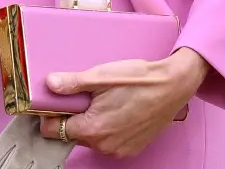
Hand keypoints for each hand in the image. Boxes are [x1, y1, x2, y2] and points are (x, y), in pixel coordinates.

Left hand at [38, 47, 208, 158]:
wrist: (173, 85)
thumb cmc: (139, 80)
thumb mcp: (100, 76)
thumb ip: (72, 83)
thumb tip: (50, 84)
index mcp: (93, 130)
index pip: (54, 130)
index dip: (51, 114)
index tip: (56, 101)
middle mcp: (105, 146)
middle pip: (72, 134)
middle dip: (73, 116)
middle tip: (84, 96)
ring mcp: (120, 149)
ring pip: (91, 138)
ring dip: (90, 122)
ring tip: (103, 101)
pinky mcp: (132, 148)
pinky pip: (108, 141)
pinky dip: (106, 128)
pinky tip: (116, 109)